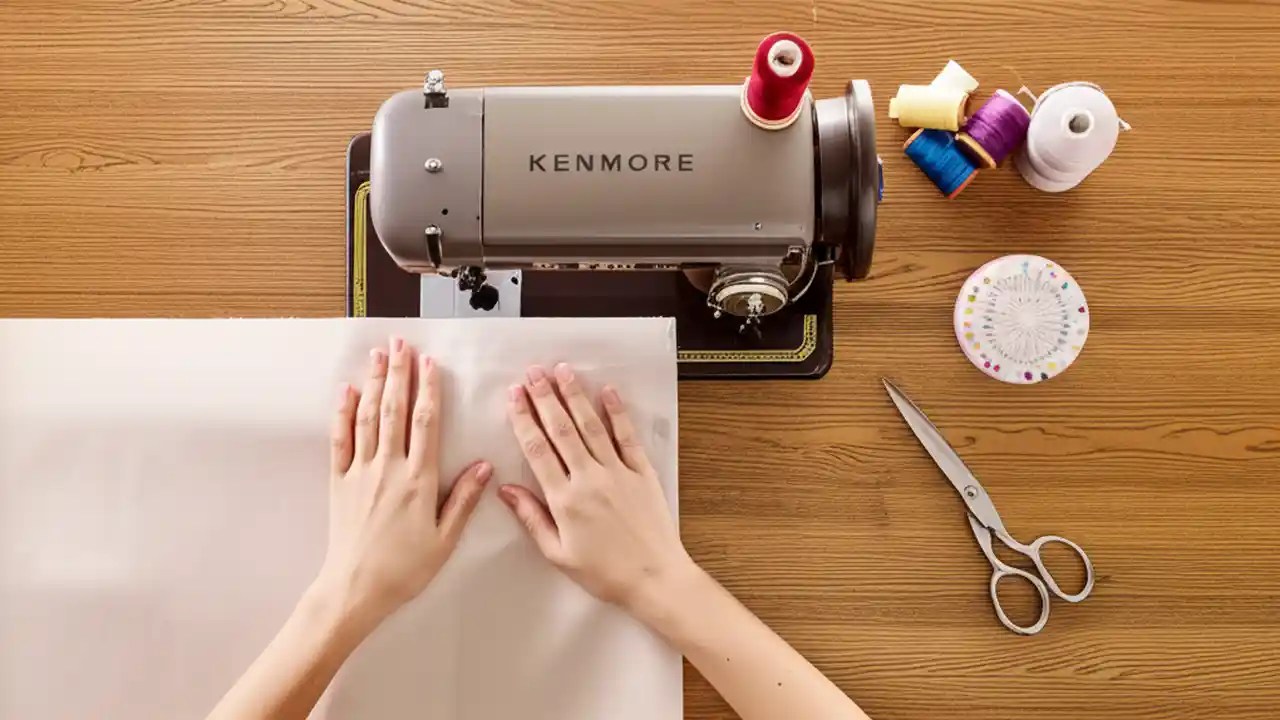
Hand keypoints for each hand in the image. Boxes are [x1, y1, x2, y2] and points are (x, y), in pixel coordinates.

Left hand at [318, 336, 491, 621]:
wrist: (356, 588)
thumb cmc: (404, 569)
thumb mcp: (445, 539)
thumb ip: (463, 499)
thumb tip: (483, 466)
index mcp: (418, 480)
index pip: (425, 423)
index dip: (428, 389)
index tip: (431, 363)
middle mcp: (388, 468)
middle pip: (395, 410)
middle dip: (399, 373)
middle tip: (401, 343)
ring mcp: (360, 472)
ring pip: (367, 417)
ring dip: (374, 383)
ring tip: (378, 355)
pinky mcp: (339, 482)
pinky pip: (340, 440)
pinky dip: (343, 413)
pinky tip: (347, 391)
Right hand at [499, 363, 692, 613]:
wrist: (655, 579)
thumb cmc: (604, 573)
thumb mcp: (558, 553)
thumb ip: (532, 517)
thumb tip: (506, 489)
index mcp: (564, 500)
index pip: (537, 450)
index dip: (523, 419)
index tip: (514, 395)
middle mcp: (589, 479)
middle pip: (561, 429)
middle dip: (544, 397)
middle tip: (532, 372)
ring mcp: (618, 473)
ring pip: (591, 426)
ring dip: (575, 396)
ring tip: (561, 371)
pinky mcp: (642, 473)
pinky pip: (627, 437)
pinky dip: (617, 413)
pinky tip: (607, 391)